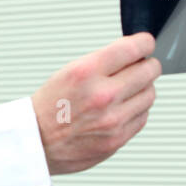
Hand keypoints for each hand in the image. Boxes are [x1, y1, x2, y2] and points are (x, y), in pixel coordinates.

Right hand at [30, 32, 159, 174]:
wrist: (35, 142)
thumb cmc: (49, 108)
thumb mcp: (68, 72)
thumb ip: (103, 63)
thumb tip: (134, 55)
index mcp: (86, 72)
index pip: (133, 48)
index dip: (144, 43)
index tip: (145, 44)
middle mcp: (102, 95)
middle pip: (149, 70)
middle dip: (146, 65)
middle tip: (140, 67)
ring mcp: (112, 119)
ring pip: (150, 94)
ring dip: (141, 89)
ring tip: (124, 92)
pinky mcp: (118, 138)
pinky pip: (143, 116)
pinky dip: (136, 111)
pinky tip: (119, 110)